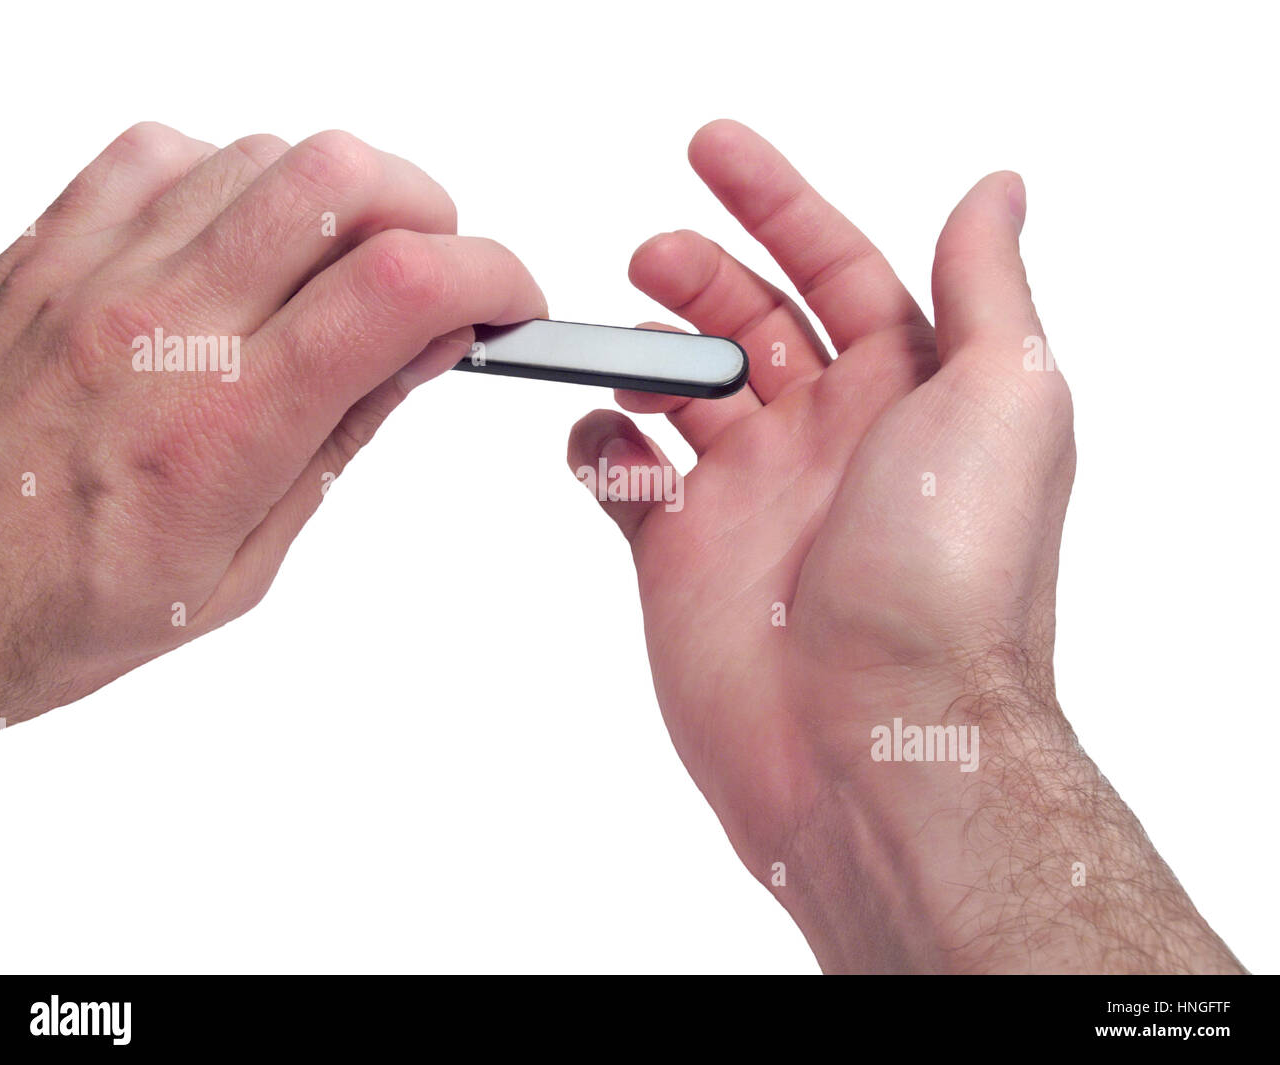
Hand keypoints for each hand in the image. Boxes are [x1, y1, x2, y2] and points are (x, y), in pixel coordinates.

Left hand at [0, 124, 544, 724]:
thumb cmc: (69, 600)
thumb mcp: (244, 565)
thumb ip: (339, 440)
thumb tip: (422, 349)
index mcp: (223, 430)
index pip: (397, 290)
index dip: (489, 275)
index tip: (511, 301)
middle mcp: (161, 328)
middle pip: (340, 182)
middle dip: (429, 214)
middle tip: (433, 274)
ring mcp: (94, 273)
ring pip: (265, 156)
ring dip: (339, 201)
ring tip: (338, 269)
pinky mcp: (46, 246)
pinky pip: (164, 151)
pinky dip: (235, 180)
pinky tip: (240, 242)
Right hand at [568, 120, 1239, 972]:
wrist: (868, 744)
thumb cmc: (945, 576)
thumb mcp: (1003, 400)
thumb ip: (987, 286)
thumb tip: (995, 189)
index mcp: (904, 396)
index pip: (838, 270)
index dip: (779, 202)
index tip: (709, 150)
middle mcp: (827, 442)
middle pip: (751, 324)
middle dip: (700, 272)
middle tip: (650, 255)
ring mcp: (750, 501)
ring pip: (680, 391)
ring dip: (643, 348)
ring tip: (620, 345)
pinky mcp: (682, 559)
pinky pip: (625, 477)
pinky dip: (600, 443)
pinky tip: (603, 439)